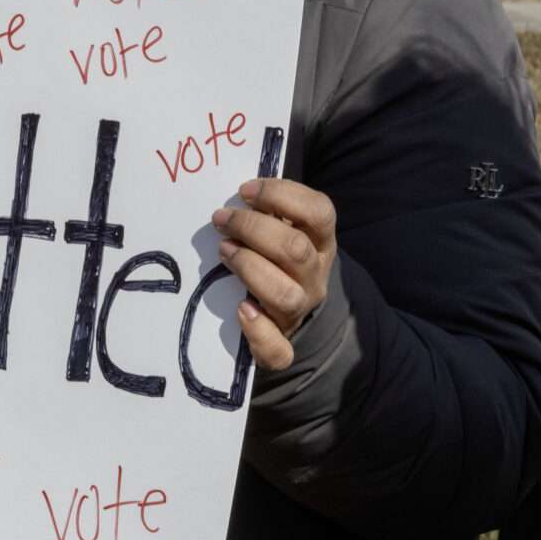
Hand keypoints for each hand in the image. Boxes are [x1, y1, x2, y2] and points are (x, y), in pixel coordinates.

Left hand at [214, 178, 337, 370]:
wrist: (281, 312)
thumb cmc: (271, 254)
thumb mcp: (279, 228)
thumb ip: (265, 210)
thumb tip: (236, 193)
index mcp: (319, 241)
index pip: (319, 212)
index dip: (282, 196)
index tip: (244, 190)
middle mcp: (315, 275)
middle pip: (296, 250)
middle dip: (252, 229)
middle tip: (220, 219)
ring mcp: (299, 310)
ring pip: (286, 294)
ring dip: (249, 268)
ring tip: (224, 252)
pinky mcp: (282, 344)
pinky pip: (278, 349)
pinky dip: (259, 331)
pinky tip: (241, 310)